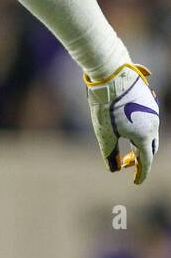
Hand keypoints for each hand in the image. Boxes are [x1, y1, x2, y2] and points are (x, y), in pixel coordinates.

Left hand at [86, 62, 159, 184]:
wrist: (110, 75)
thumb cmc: (105, 105)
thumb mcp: (104, 133)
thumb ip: (110, 153)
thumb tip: (114, 169)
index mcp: (144, 135)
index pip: (145, 160)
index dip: (140, 173)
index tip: (135, 182)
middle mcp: (153, 124)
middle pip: (150, 148)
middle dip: (140, 159)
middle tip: (127, 164)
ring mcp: (152, 111)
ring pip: (150, 133)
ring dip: (140, 144)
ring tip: (127, 147)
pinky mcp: (148, 100)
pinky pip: (148, 120)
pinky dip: (140, 130)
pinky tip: (128, 128)